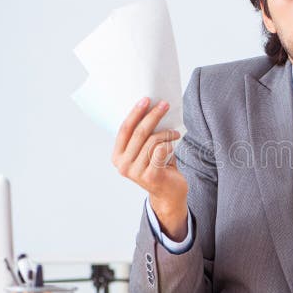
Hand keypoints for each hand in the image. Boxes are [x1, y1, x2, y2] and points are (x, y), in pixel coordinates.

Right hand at [112, 97, 187, 239]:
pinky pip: (161, 150)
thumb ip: (143, 135)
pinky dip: (169, 143)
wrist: (169, 193)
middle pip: (139, 133)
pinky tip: (174, 144)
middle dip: (153, 116)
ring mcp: (135, 172)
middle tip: (165, 105)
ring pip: (153, 141)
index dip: (135, 113)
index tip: (146, 99)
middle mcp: (122, 165)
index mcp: (117, 156)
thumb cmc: (158, 166)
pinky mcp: (151, 176)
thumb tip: (151, 108)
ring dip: (167, 133)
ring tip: (175, 133)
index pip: (124, 129)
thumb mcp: (145, 150)